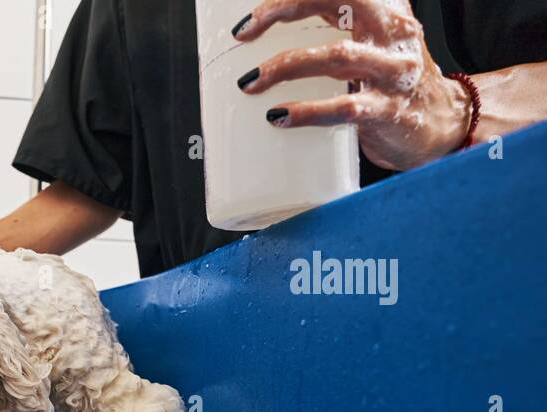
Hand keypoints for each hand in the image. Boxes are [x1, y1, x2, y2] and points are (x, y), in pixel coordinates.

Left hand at [234, 0, 472, 170]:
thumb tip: (276, 16)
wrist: (441, 123)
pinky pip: (345, 106)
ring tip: (251, 82)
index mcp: (385, 8)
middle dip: (285, 10)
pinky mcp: (389, 110)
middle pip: (340, 0)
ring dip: (285, 66)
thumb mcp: (372, 37)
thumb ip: (338, 19)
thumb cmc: (393, 78)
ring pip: (336, 56)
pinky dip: (307, 111)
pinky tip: (279, 115)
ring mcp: (394, 70)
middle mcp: (393, 31)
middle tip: (246, 33)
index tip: (253, 13)